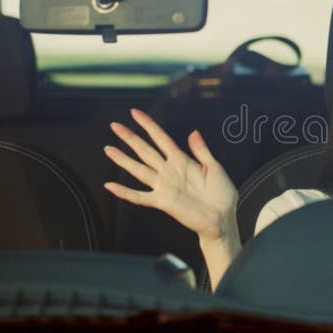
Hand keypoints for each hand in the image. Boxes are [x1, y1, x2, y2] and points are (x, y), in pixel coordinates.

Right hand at [103, 108, 238, 243]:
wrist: (223, 218)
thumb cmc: (222, 194)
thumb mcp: (214, 167)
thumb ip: (201, 150)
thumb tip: (193, 132)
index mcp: (182, 160)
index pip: (161, 138)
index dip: (148, 125)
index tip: (135, 113)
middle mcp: (169, 171)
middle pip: (146, 150)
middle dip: (130, 138)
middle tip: (115, 125)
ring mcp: (164, 186)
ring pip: (139, 169)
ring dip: (123, 160)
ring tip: (109, 149)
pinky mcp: (163, 202)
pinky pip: (140, 196)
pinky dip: (125, 192)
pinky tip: (111, 186)